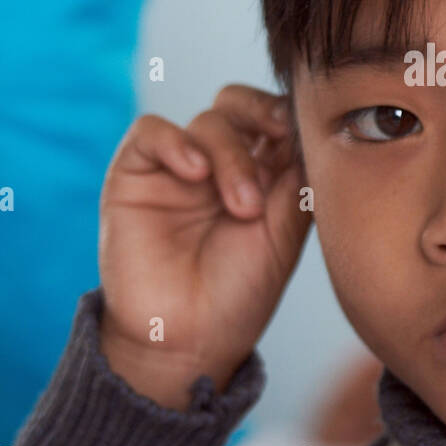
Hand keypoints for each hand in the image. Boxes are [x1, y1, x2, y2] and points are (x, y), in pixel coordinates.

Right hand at [96, 85, 311, 409]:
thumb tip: (311, 126)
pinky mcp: (134, 176)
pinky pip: (150, 132)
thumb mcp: (283, 233)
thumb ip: (295, 178)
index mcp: (259, 174)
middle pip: (238, 103)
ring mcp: (176, 168)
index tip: (306, 133)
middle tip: (280, 135)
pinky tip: (196, 173)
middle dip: (263, 111)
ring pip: (208, 121)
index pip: (274, 117)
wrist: (188, 342)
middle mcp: (218, 164)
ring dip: (232, 156)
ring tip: (244, 207)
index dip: (290, 114)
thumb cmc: (239, 294)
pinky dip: (176, 142)